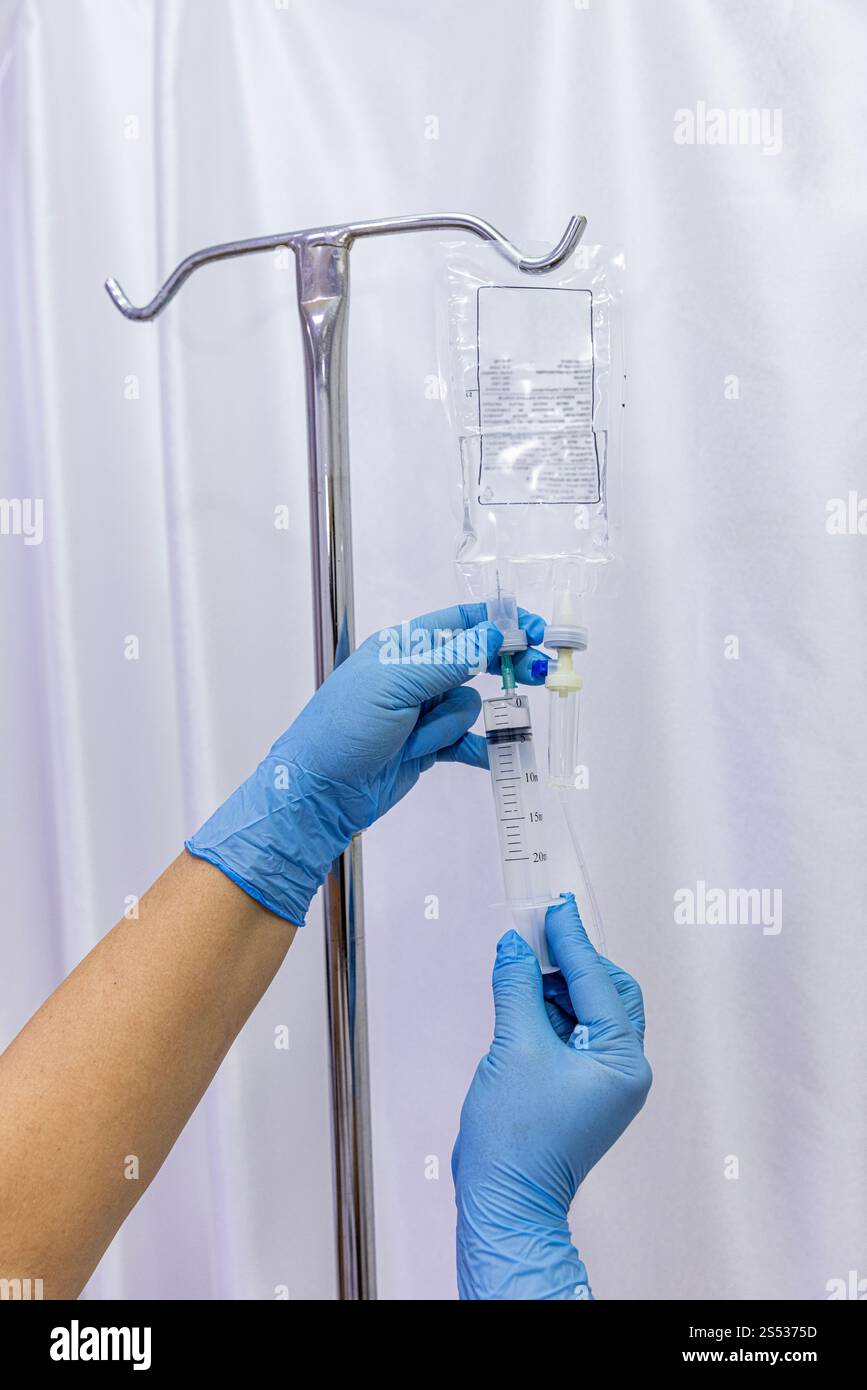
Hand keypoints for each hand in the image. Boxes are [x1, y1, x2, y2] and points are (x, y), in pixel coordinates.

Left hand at [186, 602, 547, 924]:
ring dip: (450, 726)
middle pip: (477, 661)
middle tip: (539, 674)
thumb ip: (449, 659)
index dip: (500, 622)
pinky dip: (478, 749)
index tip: (535, 631)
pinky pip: (468, 741)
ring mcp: (423, 712)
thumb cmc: (345, 729)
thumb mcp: (395, 685)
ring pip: (470, 706)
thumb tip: (493, 634)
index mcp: (403, 647)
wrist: (321, 793)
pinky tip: (494, 757)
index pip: (461, 622)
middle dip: (505, 668)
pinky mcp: (429, 746)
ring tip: (416, 740)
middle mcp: (416, 674)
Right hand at [452, 895, 651, 1299]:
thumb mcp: (514, 1046)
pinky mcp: (576, 1088)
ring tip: (519, 967)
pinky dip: (546, 1012)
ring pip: (585, 1011)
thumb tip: (515, 946)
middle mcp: (621, 1069)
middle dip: (571, 963)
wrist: (503, 1200)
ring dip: (554, 986)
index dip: (572, 942)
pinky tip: (520, 998)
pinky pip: (569, 1034)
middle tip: (536, 935)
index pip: (598, 982)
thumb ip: (517, 987)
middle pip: (606, 992)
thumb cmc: (517, 1136)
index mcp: (622, 1061)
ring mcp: (601, 1081)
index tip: (554, 907)